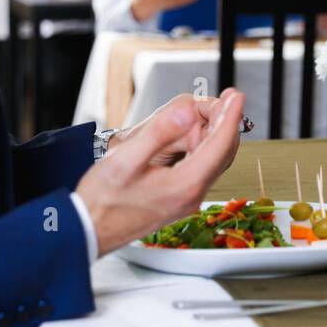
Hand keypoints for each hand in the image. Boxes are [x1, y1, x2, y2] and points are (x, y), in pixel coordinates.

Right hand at [75, 89, 244, 255]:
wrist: (89, 230)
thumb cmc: (102, 200)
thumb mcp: (125, 161)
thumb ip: (158, 134)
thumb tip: (187, 112)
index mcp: (184, 185)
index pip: (219, 145)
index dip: (231, 116)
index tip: (237, 96)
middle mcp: (192, 195)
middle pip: (223, 154)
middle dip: (228, 122)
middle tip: (230, 97)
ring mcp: (187, 200)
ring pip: (215, 162)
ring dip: (218, 135)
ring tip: (217, 110)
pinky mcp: (179, 200)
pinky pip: (203, 170)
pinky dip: (207, 148)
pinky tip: (199, 136)